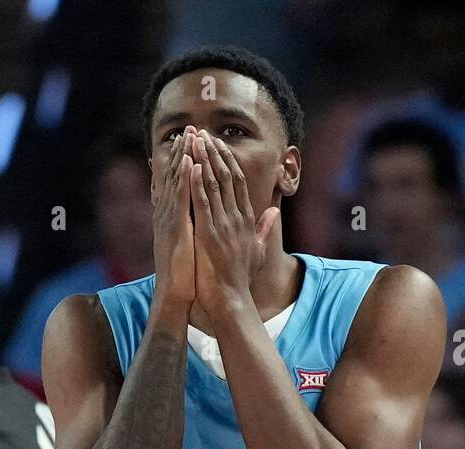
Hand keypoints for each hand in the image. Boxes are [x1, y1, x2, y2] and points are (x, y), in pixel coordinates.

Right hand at [152, 126, 196, 307]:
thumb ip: (200, 229)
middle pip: (175, 177)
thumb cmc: (188, 276)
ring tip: (189, 135)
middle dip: (183, 151)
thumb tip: (207, 219)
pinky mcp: (174, 228)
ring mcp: (169, 220)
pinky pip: (179, 198)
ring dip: (182, 157)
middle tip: (189, 128)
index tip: (194, 142)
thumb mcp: (194, 247)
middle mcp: (168, 216)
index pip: (180, 184)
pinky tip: (190, 161)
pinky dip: (183, 178)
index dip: (186, 162)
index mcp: (175, 219)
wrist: (177, 296)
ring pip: (175, 182)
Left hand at [189, 130, 279, 315]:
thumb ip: (265, 228)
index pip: (238, 183)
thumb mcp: (257, 250)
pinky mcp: (209, 233)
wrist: (231, 299)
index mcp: (246, 220)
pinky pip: (202, 203)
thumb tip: (273, 211)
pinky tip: (191, 166)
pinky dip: (196, 183)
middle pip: (227, 177)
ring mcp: (223, 225)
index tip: (218, 145)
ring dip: (204, 161)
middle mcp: (236, 218)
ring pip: (214, 185)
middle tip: (204, 133)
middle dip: (215, 153)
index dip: (228, 161)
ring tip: (195, 141)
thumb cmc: (240, 278)